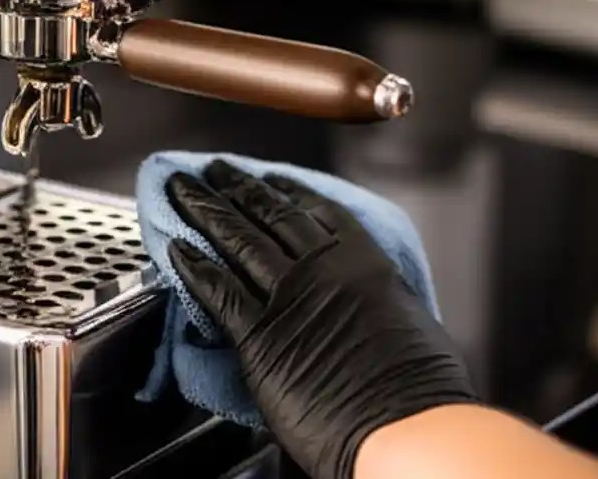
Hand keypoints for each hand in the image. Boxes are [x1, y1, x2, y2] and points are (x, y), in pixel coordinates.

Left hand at [166, 161, 477, 478]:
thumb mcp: (413, 320)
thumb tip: (378, 298)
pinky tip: (175, 250)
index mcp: (364, 261)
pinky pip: (218, 290)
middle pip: (267, 214)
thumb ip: (383, 298)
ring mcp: (289, 298)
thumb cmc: (421, 391)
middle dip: (233, 187)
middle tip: (212, 169)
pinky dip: (193, 266)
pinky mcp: (260, 335)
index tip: (268, 177)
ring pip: (236, 239)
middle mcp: (323, 269)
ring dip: (203, 210)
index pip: (315, 212)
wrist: (405, 428)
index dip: (284, 190)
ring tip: (181, 189)